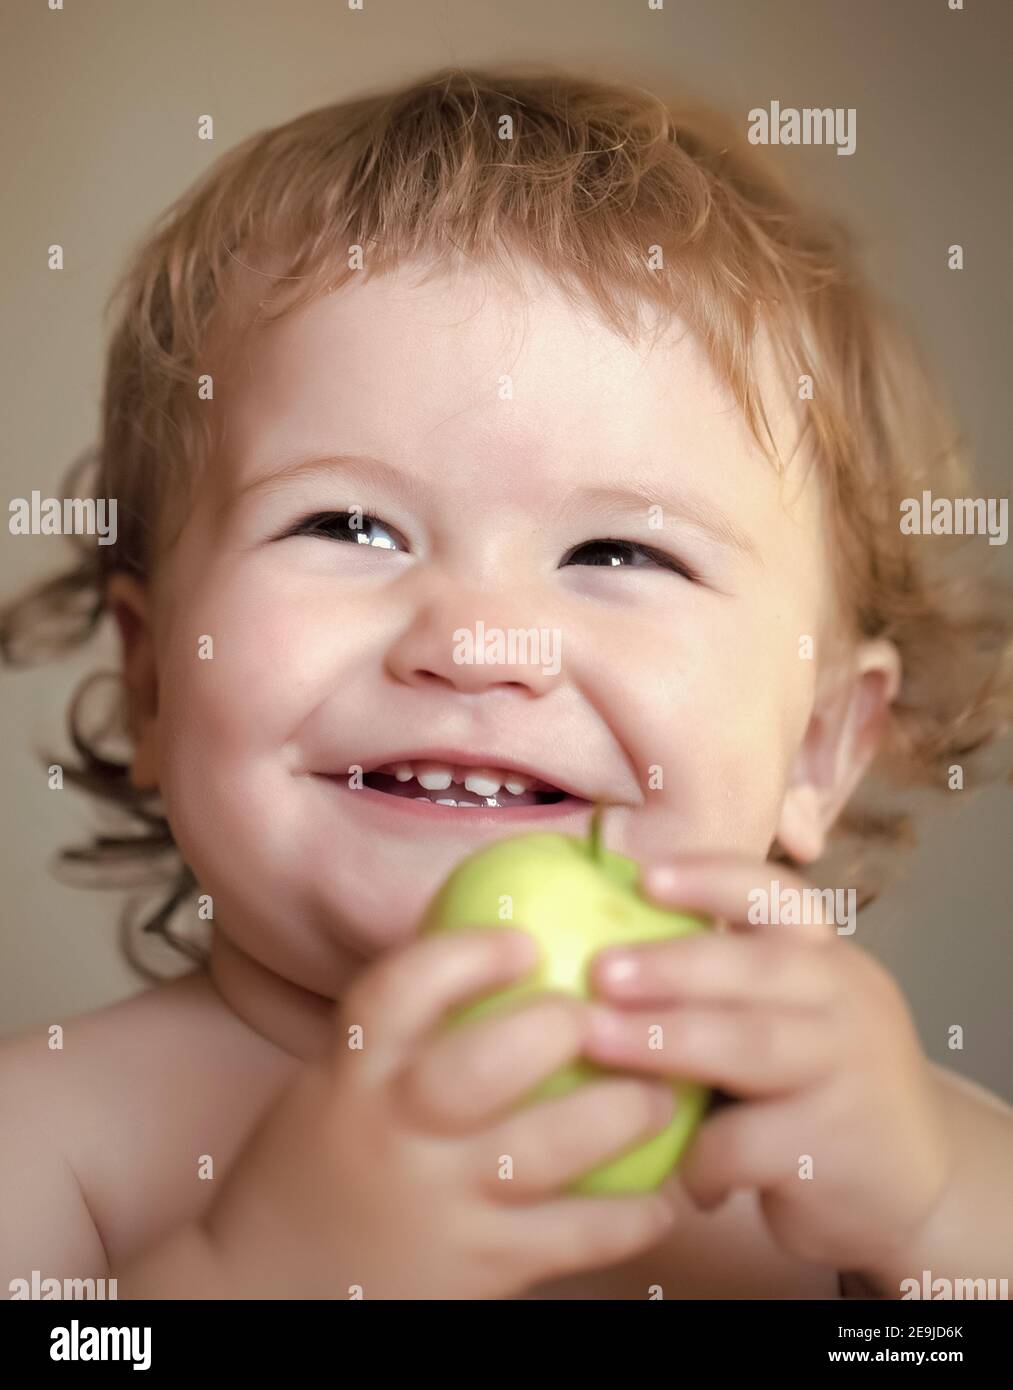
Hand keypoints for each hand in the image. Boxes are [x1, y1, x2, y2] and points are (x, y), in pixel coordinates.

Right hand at [200, 927, 679, 1298]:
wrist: (271, 1289)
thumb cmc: (321, 1160)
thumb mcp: (340, 1079)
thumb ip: (407, 1028)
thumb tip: (506, 950)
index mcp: (352, 1073)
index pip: (398, 992)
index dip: (468, 956)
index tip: (525, 942)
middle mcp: (392, 1131)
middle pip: (482, 1066)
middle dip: (557, 1030)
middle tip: (609, 1016)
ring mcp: (436, 1203)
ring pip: (542, 1151)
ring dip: (618, 1115)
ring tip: (661, 1095)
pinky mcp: (478, 1269)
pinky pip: (570, 1239)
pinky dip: (628, 1218)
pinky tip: (660, 1200)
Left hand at [583, 853, 954, 1272]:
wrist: (919, 1185)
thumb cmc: (816, 1087)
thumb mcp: (792, 1017)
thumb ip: (724, 986)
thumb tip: (596, 954)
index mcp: (824, 957)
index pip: (777, 896)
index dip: (712, 880)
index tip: (645, 876)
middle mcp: (844, 1000)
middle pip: (757, 967)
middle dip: (671, 964)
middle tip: (599, 970)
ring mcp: (847, 1070)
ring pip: (751, 1044)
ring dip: (664, 1041)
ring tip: (594, 1041)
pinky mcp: (835, 1144)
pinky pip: (747, 1143)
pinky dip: (700, 1158)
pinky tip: (681, 1177)